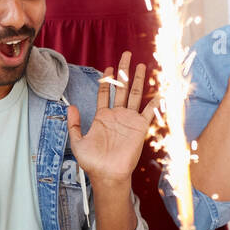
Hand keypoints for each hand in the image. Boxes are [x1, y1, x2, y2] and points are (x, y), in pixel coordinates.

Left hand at [69, 52, 158, 186]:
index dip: (107, 79)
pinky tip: (158, 90)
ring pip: (134, 95)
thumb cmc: (92, 162)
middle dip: (124, 71)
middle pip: (121, 88)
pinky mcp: (139, 128)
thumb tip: (70, 106)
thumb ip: (73, 124)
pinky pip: (148, 112)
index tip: (109, 66)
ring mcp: (129, 120)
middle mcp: (117, 115)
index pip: (105, 93)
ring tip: (141, 65)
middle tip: (126, 55)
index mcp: (102, 116)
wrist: (107, 175)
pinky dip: (154, 102)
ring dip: (138, 80)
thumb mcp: (77, 141)